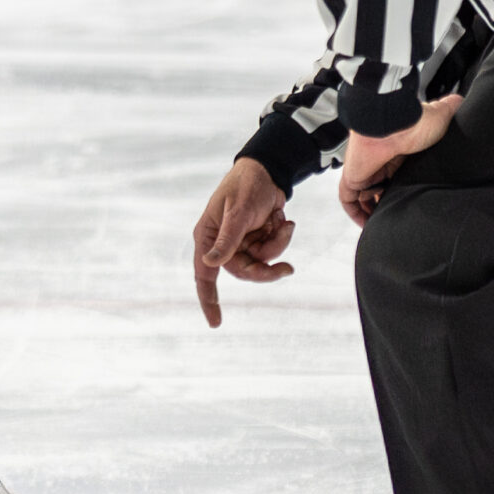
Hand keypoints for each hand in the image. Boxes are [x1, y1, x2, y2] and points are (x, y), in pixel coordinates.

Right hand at [194, 158, 296, 327]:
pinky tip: (282, 219)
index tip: (215, 323)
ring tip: (282, 223)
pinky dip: (281, 236)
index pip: (204, 275)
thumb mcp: (236, 211)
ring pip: (262, 262)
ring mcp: (241, 242)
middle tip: (288, 270)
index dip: (209, 300)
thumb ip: (227, 239)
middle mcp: (222, 244)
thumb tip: (210, 264)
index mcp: (208, 238)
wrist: (268, 171)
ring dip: (278, 245)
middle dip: (267, 270)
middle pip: (244, 272)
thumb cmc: (245, 186)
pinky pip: (273, 250)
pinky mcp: (258, 239)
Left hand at [338, 95, 461, 228]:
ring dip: (372, 211)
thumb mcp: (442, 115)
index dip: (402, 188)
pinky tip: (367, 224)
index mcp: (400, 151)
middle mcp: (382, 161)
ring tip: (386, 225)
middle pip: (381, 188)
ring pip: (364, 196)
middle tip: (400, 218)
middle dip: (387, 203)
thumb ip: (450, 109)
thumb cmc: (417, 121)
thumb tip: (463, 100)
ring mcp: (366, 169)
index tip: (412, 200)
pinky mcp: (353, 176)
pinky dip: (355, 212)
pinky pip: (348, 199)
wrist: (395, 121)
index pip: (398, 175)